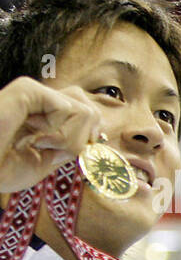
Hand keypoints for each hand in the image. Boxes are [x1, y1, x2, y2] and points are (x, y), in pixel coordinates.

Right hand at [0, 78, 99, 193]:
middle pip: (90, 108)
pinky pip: (68, 108)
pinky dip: (59, 133)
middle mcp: (40, 102)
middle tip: (53, 149)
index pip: (86, 112)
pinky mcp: (27, 90)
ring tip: (39, 144)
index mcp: (43, 116)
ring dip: (69, 139)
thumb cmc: (2, 170)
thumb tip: (92, 137)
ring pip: (85, 110)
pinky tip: (34, 137)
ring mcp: (34, 94)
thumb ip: (69, 147)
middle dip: (83, 139)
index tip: (75, 153)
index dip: (91, 134)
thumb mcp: (45, 162)